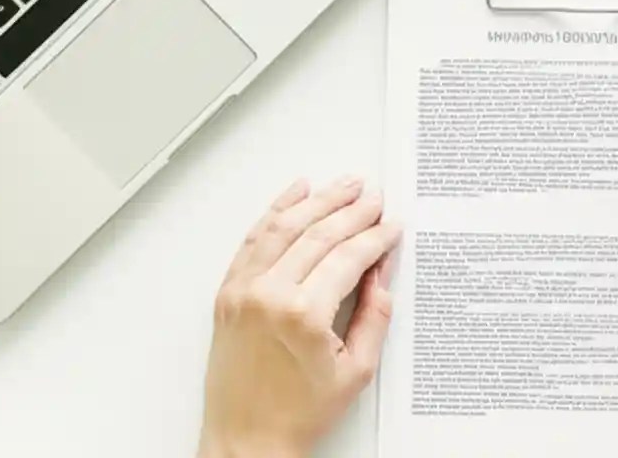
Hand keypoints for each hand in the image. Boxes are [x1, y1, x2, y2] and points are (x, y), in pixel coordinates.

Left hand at [198, 177, 401, 457]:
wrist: (246, 441)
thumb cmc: (296, 415)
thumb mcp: (356, 370)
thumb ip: (374, 315)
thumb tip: (380, 273)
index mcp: (304, 314)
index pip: (349, 256)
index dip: (376, 237)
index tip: (390, 227)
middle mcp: (269, 295)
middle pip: (319, 234)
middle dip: (352, 211)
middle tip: (373, 198)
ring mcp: (243, 291)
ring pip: (284, 226)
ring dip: (317, 201)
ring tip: (342, 186)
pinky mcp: (227, 294)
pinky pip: (252, 240)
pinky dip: (274, 212)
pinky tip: (294, 194)